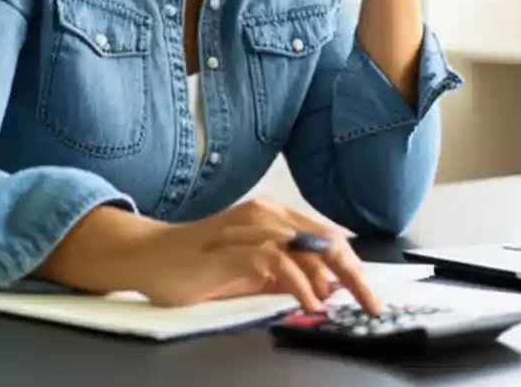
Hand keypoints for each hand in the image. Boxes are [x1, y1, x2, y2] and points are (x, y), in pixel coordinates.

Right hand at [126, 198, 381, 312]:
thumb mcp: (253, 273)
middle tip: (371, 302)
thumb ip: (287, 275)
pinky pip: (276, 262)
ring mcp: (249, 228)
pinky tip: (309, 301)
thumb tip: (328, 289)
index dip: (354, 266)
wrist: (149, 257)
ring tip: (337, 305)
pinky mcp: (232, 247)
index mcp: (275, 217)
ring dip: (328, 280)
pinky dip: (299, 283)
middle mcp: (267, 215)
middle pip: (325, 240)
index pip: (327, 238)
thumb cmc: (199, 266)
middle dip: (353, 273)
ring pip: (305, 248)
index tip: (371, 295)